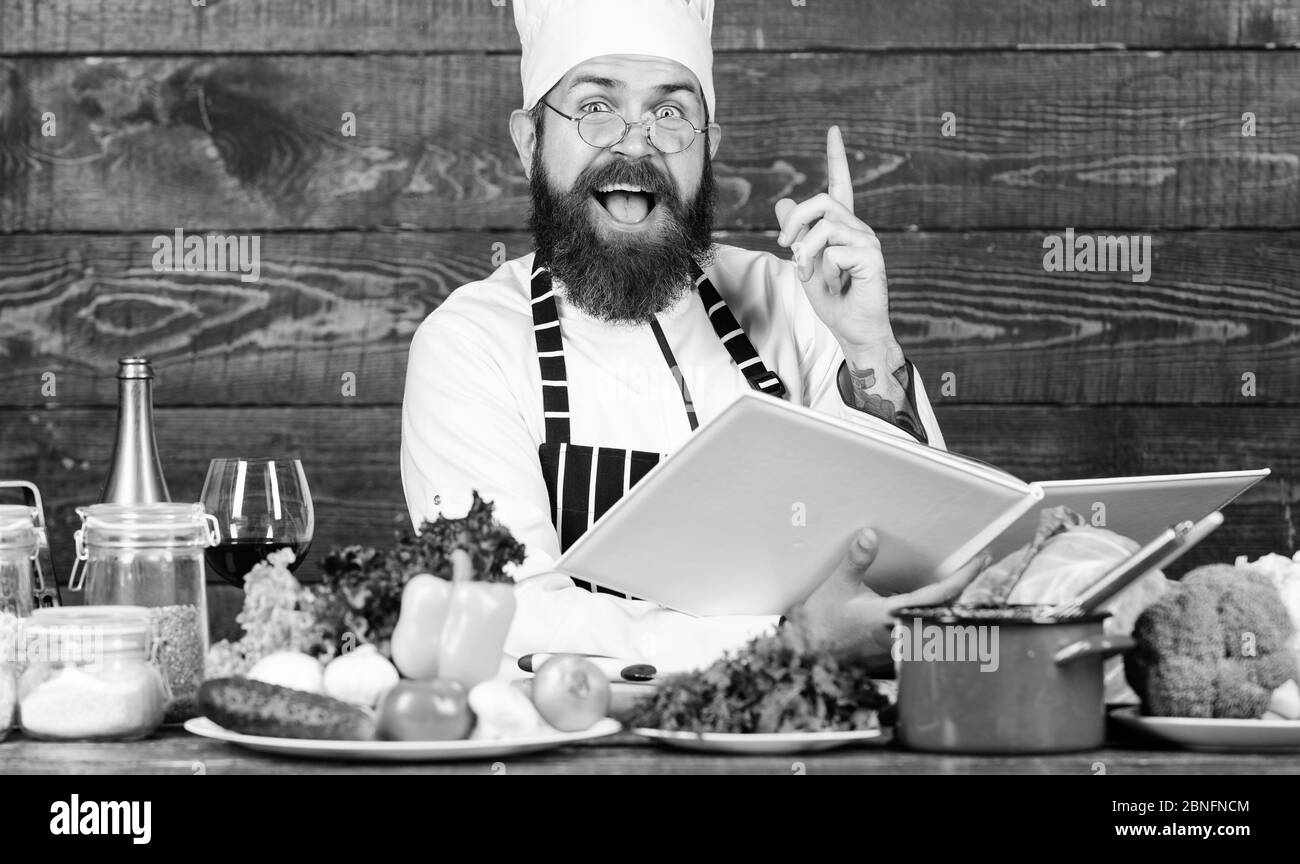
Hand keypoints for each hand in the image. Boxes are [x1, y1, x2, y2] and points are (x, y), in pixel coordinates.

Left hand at [775, 125, 893, 355]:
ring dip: (806, 251)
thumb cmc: (833, 299)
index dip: (837, 157)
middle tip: (784, 246)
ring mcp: (868, 241)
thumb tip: (782, 203)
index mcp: (843, 227)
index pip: (841, 184)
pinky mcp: (872, 258)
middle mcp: (859, 228)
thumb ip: (796, 235)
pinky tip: (836, 284)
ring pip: (825, 227)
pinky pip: (835, 252)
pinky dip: (824, 271)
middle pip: (822, 202)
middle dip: (795, 221)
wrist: (852, 329)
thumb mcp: (805, 263)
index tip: (833, 131)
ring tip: (809, 272)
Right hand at [786, 528, 989, 662]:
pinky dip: (931, 618)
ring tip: (956, 584)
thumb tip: (870, 535)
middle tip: (974, 567)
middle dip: (963, 588)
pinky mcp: (892, 655)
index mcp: (892, 614)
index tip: (980, 560)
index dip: (964, 576)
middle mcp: (901, 633)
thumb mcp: (837, 586)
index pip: (939, 595)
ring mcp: (899, 647)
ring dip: (948, 605)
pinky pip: (922, 635)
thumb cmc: (821, 622)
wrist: (807, 656)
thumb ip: (856, 561)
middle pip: (946, 610)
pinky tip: (928, 608)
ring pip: (936, 624)